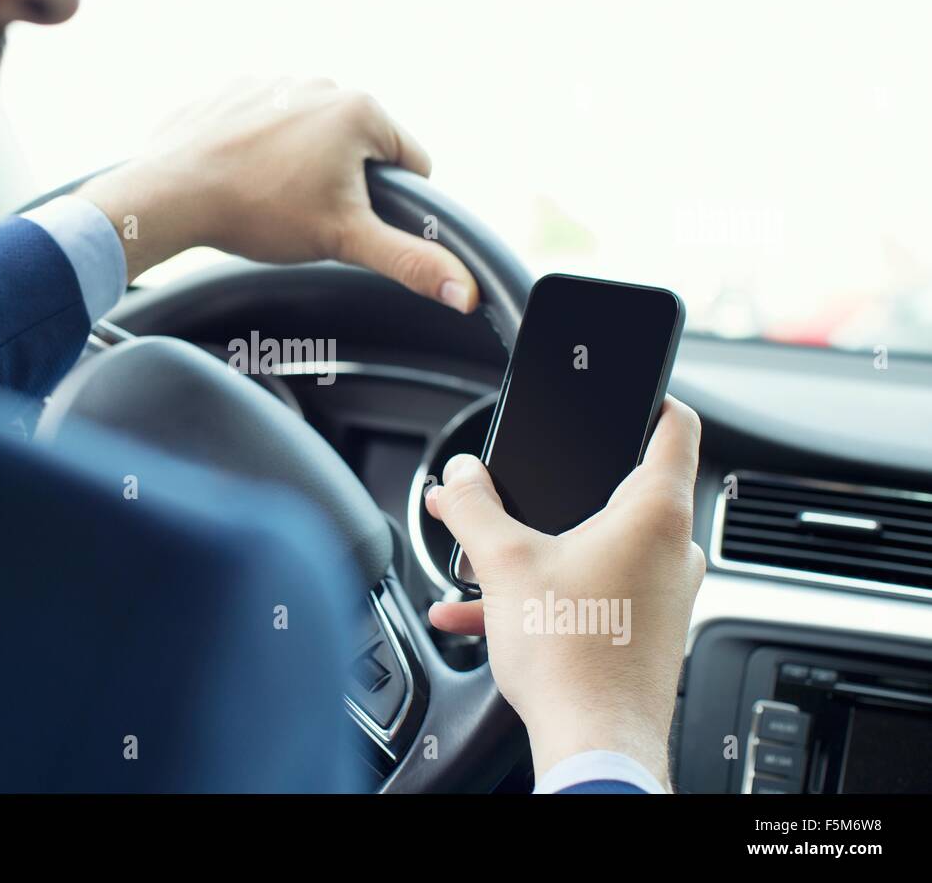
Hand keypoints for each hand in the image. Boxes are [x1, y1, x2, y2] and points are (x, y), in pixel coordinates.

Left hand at [75, 77, 478, 312]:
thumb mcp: (345, 240)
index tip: (350, 219)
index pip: (411, 163)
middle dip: (342, 183)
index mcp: (361, 110)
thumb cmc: (258, 212)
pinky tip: (240, 177)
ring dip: (301, 165)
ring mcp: (274, 80)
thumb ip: (409, 261)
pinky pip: (264, 124)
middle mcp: (321, 83)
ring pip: (311, 136)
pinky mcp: (233, 90)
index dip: (391, 202)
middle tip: (306, 213)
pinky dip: (259, 150)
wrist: (172, 193)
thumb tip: (465, 290)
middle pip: (358, 148)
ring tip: (269, 197)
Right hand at [425, 397, 705, 788]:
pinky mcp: (647, 630)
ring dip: (538, 546)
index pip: (675, 426)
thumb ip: (474, 505)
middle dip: (550, 490)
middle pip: (616, 490)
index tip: (628, 390)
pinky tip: (485, 611)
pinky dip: (548, 590)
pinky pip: (594, 591)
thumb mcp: (503, 562)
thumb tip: (458, 477)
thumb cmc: (571, 658)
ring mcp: (665, 594)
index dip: (650, 397)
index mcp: (654, 513)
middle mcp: (673, 550)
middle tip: (504, 490)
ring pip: (597, 546)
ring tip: (479, 556)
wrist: (593, 745)